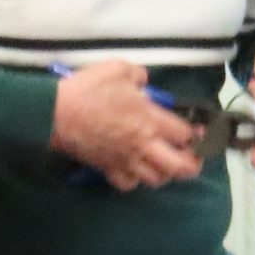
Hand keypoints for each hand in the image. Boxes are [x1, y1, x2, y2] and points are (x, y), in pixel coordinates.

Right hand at [49, 58, 201, 190]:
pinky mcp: (108, 169)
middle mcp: (143, 145)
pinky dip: (136, 181)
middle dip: (192, 165)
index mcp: (150, 119)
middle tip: (192, 158)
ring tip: (165, 164)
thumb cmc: (88, 89)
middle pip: (179, 166)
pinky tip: (135, 170)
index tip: (197, 130)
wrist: (57, 113)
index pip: (184, 134)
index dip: (196, 134)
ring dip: (166, 174)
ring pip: (156, 180)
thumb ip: (139, 76)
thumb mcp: (119, 69)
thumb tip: (144, 83)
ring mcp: (126, 160)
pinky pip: (129, 185)